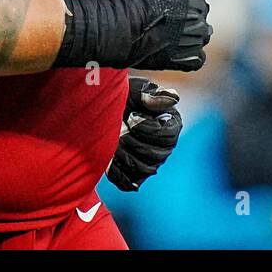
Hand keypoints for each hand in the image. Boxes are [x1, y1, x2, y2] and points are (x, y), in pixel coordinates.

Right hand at [55, 0, 211, 70]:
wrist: (118, 28)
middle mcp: (198, 15)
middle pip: (203, 10)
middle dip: (191, 9)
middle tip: (171, 10)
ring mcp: (193, 39)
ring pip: (203, 34)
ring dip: (194, 31)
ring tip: (176, 29)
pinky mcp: (184, 59)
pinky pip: (197, 58)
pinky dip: (191, 54)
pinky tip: (178, 49)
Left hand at [107, 77, 182, 191]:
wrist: (98, 109)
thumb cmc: (120, 95)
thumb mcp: (134, 89)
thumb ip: (151, 94)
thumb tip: (173, 99)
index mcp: (170, 124)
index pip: (167, 136)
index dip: (146, 128)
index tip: (131, 116)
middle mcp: (164, 146)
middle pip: (156, 156)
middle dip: (132, 141)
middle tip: (119, 128)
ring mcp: (149, 162)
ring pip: (143, 170)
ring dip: (124, 154)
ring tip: (112, 139)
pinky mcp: (132, 174)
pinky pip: (128, 182)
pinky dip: (117, 172)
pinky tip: (107, 159)